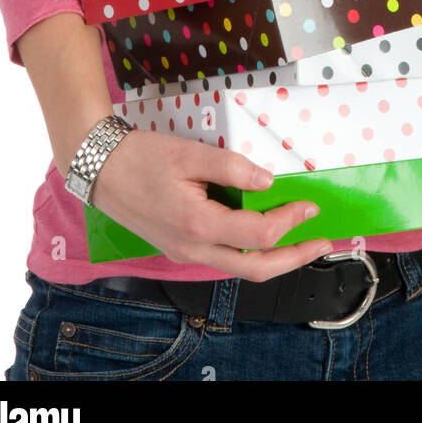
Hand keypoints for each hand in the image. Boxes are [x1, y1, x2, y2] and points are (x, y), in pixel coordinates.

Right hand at [90, 127, 331, 278]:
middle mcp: (192, 247)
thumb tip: (268, 182)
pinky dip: (250, 250)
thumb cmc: (141, 157)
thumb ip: (233, 168)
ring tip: (299, 240)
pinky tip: (262, 233)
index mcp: (197, 224)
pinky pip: (223, 257)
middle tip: (322, 243)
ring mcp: (185, 252)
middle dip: (294, 258)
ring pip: (239, 267)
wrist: (99, 168)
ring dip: (274, 258)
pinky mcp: (179, 247)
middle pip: (255, 268)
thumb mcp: (190, 154)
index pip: (258, 234)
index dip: (290, 221)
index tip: (310, 206)